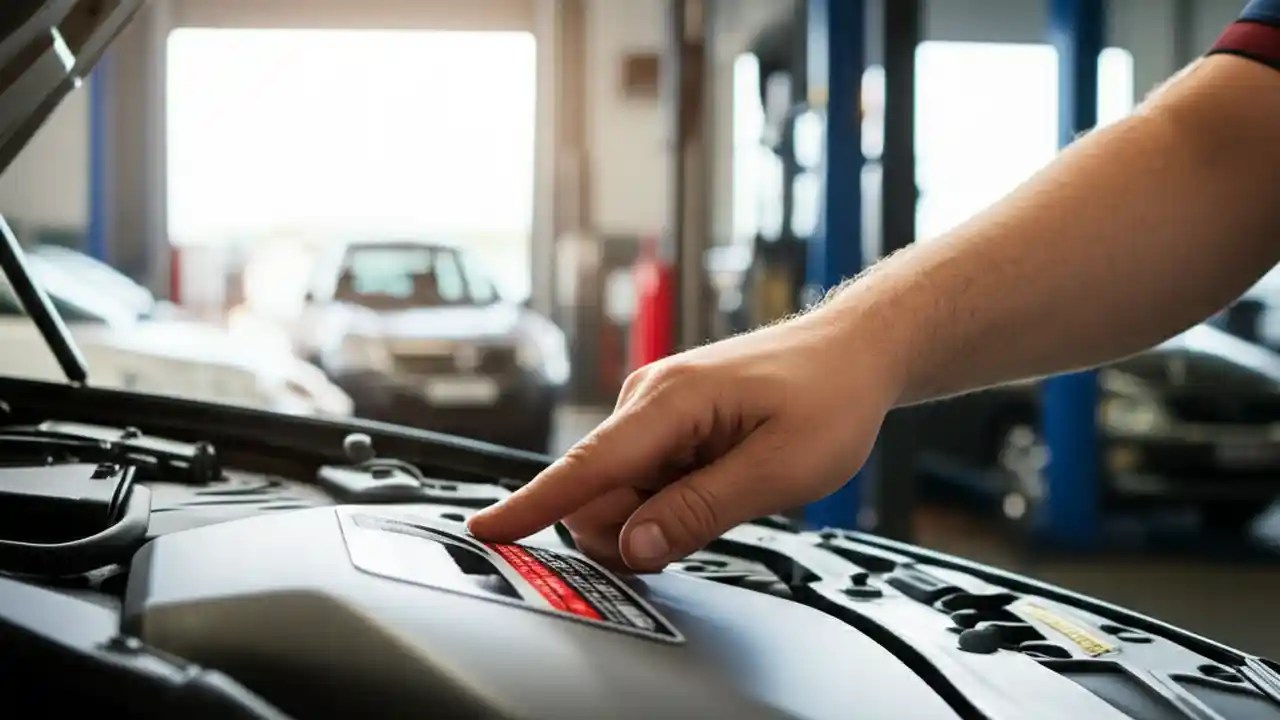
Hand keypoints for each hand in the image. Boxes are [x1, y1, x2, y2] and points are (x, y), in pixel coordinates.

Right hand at [466, 305, 901, 571]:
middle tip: (711, 519)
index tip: (486, 531)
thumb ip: (702, 509)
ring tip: (730, 492)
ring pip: (622, 493)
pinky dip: (671, 500)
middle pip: (600, 494)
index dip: (533, 506)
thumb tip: (634, 544)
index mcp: (670, 402)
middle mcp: (649, 401)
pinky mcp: (668, 425)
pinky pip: (645, 481)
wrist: (854, 352)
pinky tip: (719, 485)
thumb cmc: (828, 396)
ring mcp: (656, 412)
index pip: (587, 467)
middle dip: (634, 529)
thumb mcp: (780, 469)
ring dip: (659, 515)